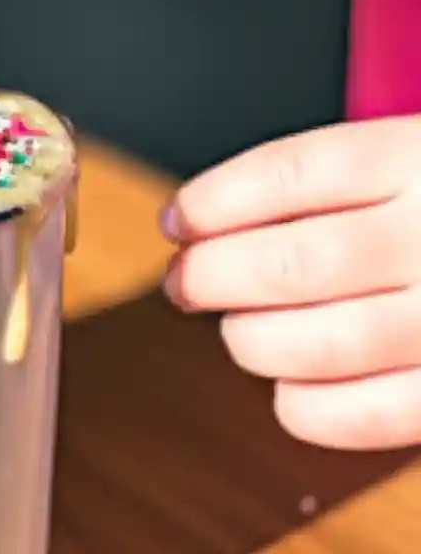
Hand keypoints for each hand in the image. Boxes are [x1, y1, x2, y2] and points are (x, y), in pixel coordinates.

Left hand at [162, 116, 420, 450]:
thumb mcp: (420, 159)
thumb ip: (344, 184)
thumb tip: (205, 228)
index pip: (292, 173)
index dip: (214, 201)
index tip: (177, 221)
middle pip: (291, 263)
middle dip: (212, 278)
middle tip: (186, 281)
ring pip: (319, 342)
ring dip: (250, 340)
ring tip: (237, 330)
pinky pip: (365, 414)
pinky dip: (302, 407)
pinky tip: (286, 388)